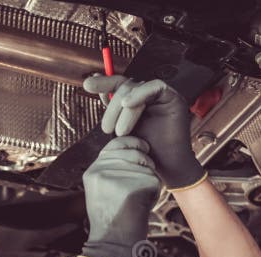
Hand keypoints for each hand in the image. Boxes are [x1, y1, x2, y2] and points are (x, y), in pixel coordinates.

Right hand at [80, 136, 159, 256]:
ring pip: (147, 167)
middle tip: (141, 184)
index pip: (116, 143)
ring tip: (138, 198)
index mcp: (93, 171)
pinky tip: (143, 206)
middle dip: (145, 164)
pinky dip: (155, 193)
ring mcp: (120, 177)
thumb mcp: (101, 189)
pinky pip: (155, 180)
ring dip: (149, 181)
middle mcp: (103, 171)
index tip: (143, 148)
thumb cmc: (111, 219)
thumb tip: (133, 147)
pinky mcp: (137, 185)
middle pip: (135, 153)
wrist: (113, 243)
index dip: (133, 143)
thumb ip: (111, 168)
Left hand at [83, 75, 206, 190]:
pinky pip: (154, 87)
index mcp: (135, 101)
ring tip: (120, 132)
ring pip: (136, 87)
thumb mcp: (119, 130)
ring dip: (123, 110)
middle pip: (124, 86)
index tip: (87, 85)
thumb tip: (90, 83)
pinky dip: (139, 94)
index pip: (117, 84)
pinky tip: (127, 105)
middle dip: (112, 107)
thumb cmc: (142, 154)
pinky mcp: (173, 98)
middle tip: (106, 129)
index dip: (102, 83)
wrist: (163, 170)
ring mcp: (161, 96)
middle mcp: (148, 95)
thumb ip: (109, 109)